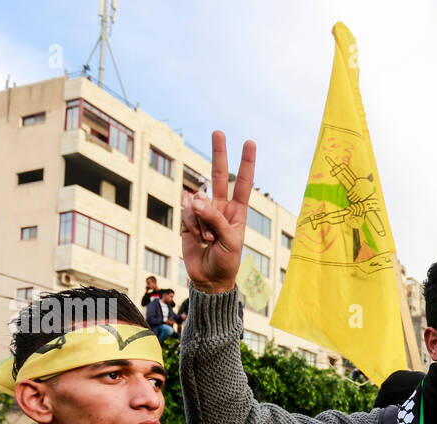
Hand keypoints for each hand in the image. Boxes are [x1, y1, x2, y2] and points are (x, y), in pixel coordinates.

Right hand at [181, 131, 255, 294]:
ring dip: (202, 221)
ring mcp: (203, 213)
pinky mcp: (188, 220)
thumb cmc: (227, 261)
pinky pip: (187, 212)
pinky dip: (191, 225)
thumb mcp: (230, 241)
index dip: (246, 164)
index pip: (242, 183)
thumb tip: (197, 199)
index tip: (249, 142)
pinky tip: (197, 238)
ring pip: (198, 202)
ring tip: (209, 240)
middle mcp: (221, 208)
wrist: (210, 279)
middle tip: (218, 131)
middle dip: (219, 154)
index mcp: (237, 212)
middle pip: (218, 176)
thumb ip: (216, 219)